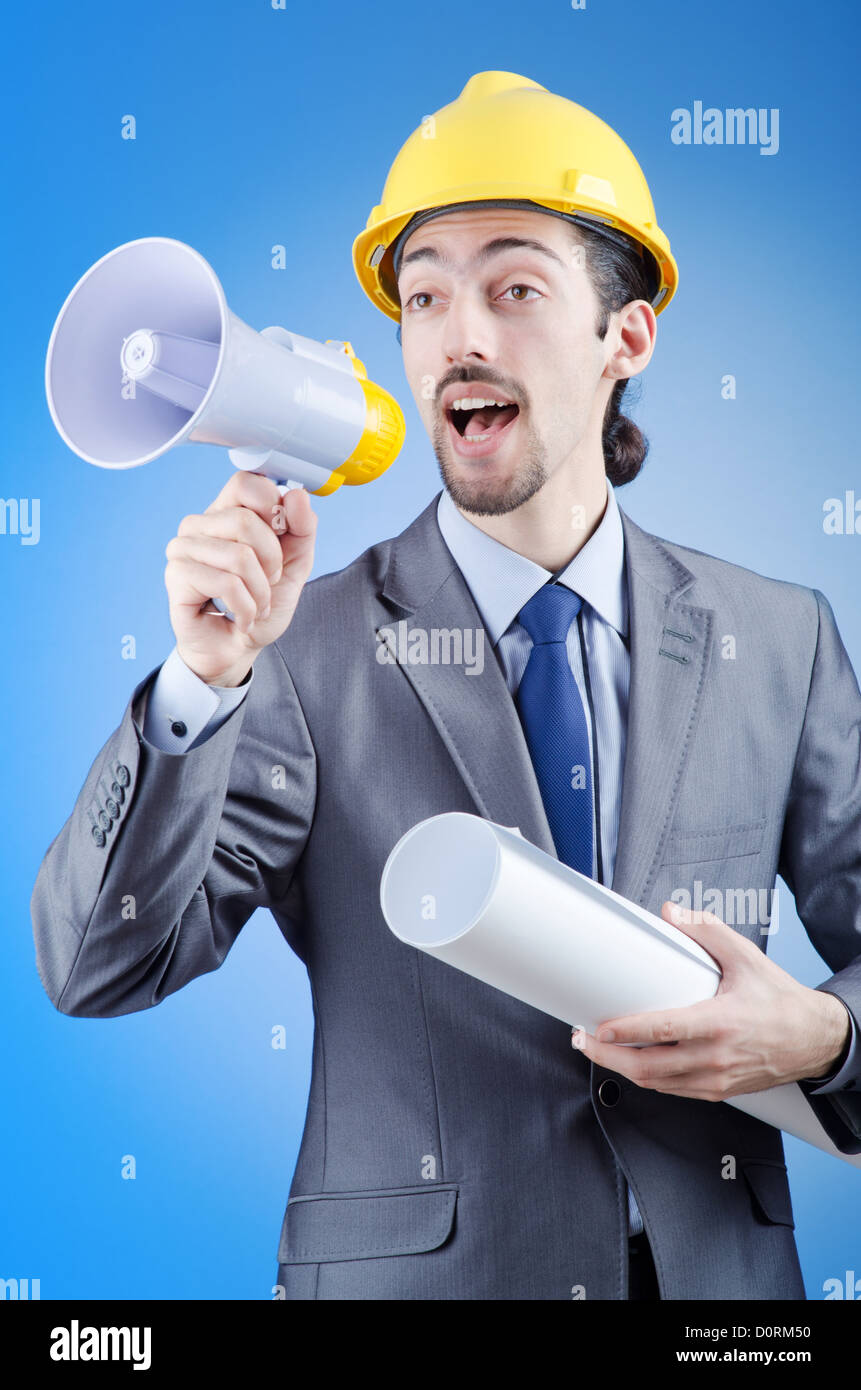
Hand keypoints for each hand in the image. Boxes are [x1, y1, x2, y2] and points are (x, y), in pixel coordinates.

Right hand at [164, 471, 317, 685]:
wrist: (238, 648)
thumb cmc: (260, 603)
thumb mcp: (296, 564)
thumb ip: (302, 528)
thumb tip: (296, 494)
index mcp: (226, 511)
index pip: (246, 482)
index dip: (272, 507)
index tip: (280, 537)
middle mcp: (200, 524)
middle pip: (245, 521)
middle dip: (272, 562)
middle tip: (269, 582)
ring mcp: (183, 548)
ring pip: (239, 556)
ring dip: (260, 592)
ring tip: (256, 604)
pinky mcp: (177, 576)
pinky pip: (225, 583)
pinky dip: (246, 607)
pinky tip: (242, 617)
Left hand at [571, 903, 851, 1100]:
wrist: (814, 1040)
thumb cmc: (780, 999)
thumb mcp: (747, 957)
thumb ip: (706, 930)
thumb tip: (671, 911)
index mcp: (720, 1023)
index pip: (664, 1031)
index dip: (627, 1031)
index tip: (598, 1027)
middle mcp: (715, 1057)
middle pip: (649, 1067)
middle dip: (608, 1055)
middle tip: (581, 1039)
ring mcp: (715, 1079)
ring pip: (656, 1083)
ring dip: (621, 1068)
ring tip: (596, 1049)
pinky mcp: (717, 1091)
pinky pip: (672, 1090)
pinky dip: (646, 1079)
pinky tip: (631, 1063)